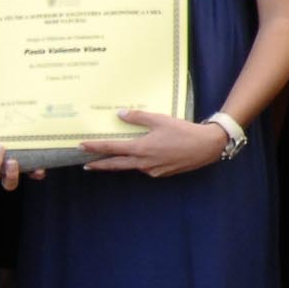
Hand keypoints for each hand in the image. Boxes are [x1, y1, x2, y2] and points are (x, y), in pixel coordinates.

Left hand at [83, 109, 234, 180]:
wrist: (207, 146)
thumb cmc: (184, 131)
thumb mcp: (161, 120)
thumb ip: (139, 117)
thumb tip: (120, 114)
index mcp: (141, 148)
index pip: (112, 148)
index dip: (95, 147)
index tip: (82, 146)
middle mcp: (144, 162)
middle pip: (116, 164)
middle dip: (100, 164)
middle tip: (86, 165)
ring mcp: (153, 170)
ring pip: (132, 166)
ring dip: (122, 163)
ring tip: (114, 159)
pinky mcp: (162, 173)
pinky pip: (146, 168)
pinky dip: (140, 163)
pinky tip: (144, 157)